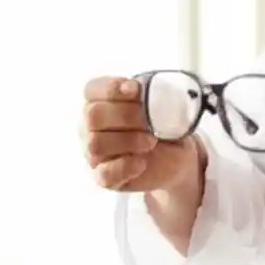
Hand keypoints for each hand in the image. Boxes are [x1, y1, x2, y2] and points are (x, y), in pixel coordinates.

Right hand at [81, 76, 200, 193]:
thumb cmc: (162, 125)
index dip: (111, 88)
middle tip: (150, 121)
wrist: (174, 156)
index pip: (92, 90)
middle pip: (92, 115)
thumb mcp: (162, 106)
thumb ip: (152, 97)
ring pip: (96, 144)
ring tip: (151, 141)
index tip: (136, 90)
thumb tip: (149, 94)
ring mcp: (93, 152)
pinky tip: (142, 162)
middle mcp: (90, 126)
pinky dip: (126, 166)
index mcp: (100, 101)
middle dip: (125, 115)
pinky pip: (104, 173)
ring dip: (128, 140)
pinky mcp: (102, 177)